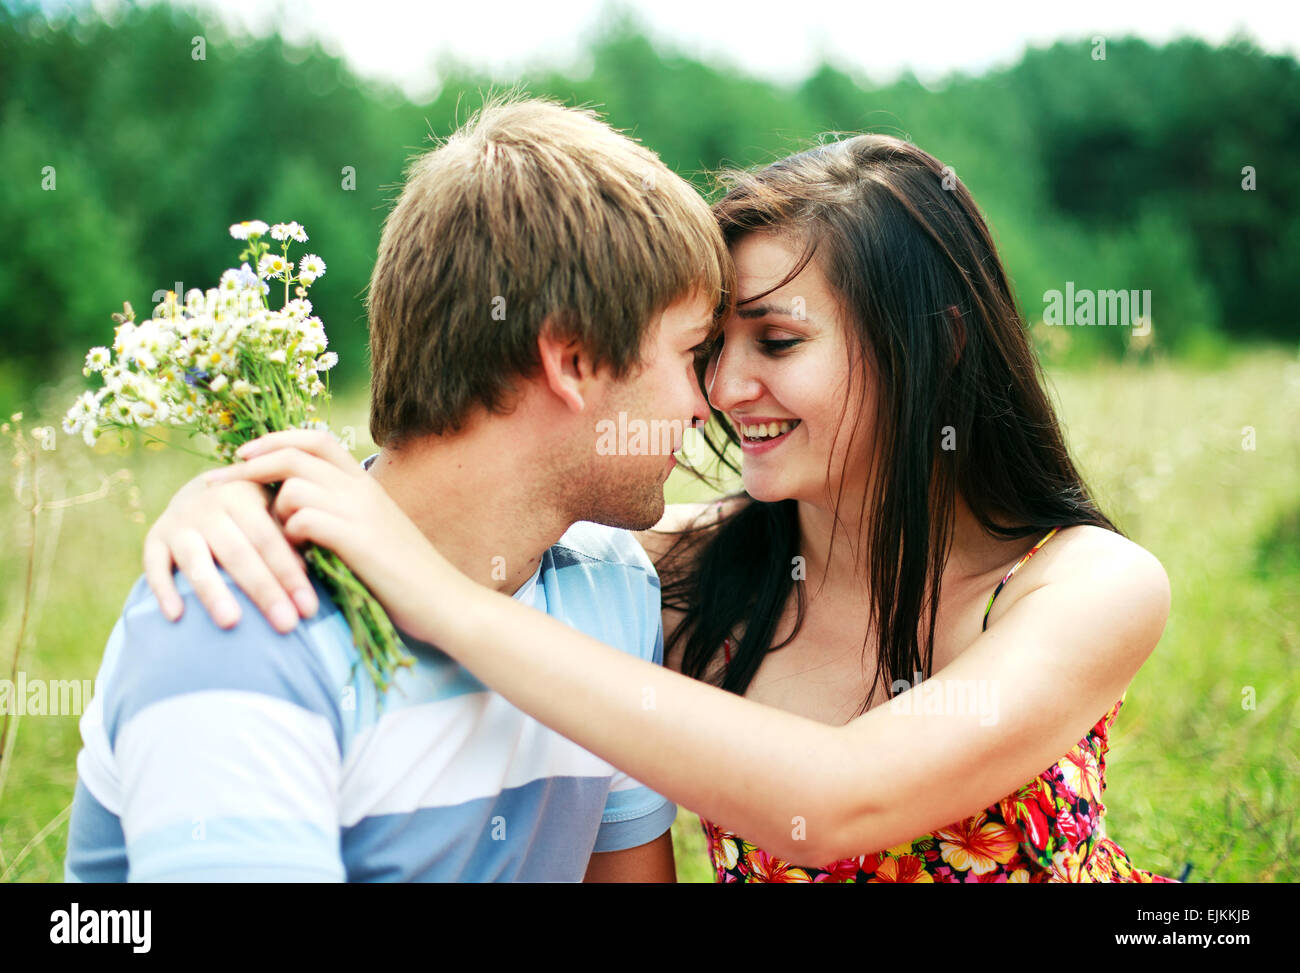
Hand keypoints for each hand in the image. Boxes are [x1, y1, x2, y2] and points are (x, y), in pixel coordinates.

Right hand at [144, 471, 319, 632]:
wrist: (198, 489)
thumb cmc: (250, 511)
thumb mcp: (271, 511)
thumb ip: (288, 537)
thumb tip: (308, 572)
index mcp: (242, 496)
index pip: (269, 539)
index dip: (289, 574)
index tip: (309, 608)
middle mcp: (207, 507)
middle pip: (238, 553)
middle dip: (264, 591)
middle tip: (286, 625)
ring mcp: (177, 523)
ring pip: (196, 560)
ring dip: (213, 592)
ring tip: (231, 623)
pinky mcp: (154, 539)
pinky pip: (154, 565)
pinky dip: (163, 589)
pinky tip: (176, 616)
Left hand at [205, 430, 474, 641]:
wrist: (445, 603)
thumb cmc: (407, 578)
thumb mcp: (374, 535)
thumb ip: (342, 516)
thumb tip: (297, 513)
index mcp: (366, 484)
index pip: (316, 439)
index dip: (276, 441)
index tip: (245, 455)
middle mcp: (362, 489)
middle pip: (295, 455)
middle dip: (251, 466)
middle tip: (221, 484)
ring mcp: (361, 512)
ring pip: (294, 487)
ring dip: (275, 512)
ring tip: (281, 541)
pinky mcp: (357, 540)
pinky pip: (305, 519)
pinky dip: (290, 534)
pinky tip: (297, 556)